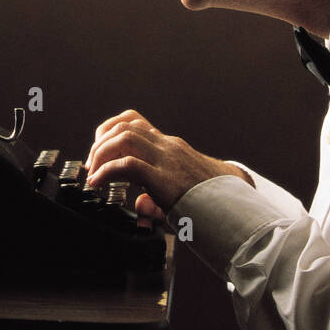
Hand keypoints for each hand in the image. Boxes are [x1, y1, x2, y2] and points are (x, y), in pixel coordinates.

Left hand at [83, 109, 253, 213]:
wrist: (236, 207)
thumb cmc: (210, 203)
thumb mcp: (179, 194)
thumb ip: (157, 197)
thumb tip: (140, 204)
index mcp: (171, 148)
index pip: (134, 122)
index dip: (109, 132)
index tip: (99, 153)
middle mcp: (168, 147)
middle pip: (124, 126)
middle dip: (100, 143)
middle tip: (92, 166)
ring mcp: (167, 160)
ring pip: (124, 137)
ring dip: (101, 154)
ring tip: (95, 174)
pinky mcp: (165, 178)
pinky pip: (128, 165)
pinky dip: (107, 171)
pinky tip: (100, 184)